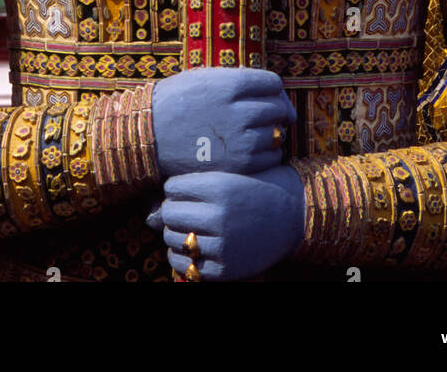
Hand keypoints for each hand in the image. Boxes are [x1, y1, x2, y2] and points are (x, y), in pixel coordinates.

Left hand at [147, 167, 305, 281]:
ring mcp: (222, 244)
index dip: (174, 189)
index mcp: (219, 186)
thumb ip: (195, 185)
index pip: (172, 188)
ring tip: (187, 229)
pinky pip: (186, 266)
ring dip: (174, 234)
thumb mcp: (228, 176)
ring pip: (174, 239)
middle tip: (182, 212)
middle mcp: (219, 215)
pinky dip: (180, 258)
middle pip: (169, 213)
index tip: (182, 192)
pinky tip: (189, 250)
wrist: (291, 214)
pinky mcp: (225, 268)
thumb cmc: (255, 189)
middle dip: (171, 211)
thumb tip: (155, 205)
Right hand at [151, 67, 294, 176]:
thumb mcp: (206, 79)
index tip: (268, 97)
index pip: (272, 84)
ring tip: (255, 133)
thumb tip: (278, 98)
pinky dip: (267, 154)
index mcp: (231, 86)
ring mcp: (240, 141)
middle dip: (276, 111)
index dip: (273, 90)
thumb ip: (240, 82)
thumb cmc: (178, 102)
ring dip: (272, 133)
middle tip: (264, 116)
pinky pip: (270, 158)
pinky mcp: (238, 166)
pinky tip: (251, 151)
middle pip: (278, 108)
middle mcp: (239, 112)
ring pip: (278, 134)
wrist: (149, 135)